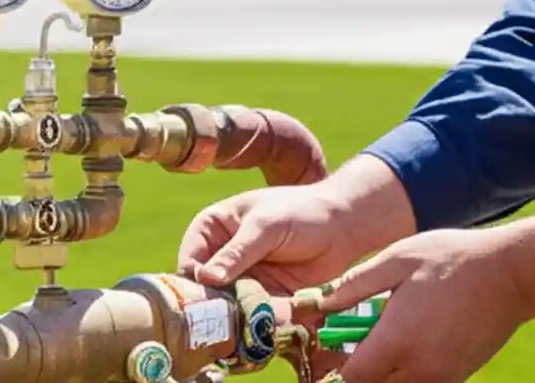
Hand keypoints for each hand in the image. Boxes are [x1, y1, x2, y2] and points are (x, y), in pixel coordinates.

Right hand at [178, 155, 416, 379]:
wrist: (344, 226)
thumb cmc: (302, 212)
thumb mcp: (266, 226)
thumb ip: (237, 252)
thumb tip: (206, 278)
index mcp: (213, 227)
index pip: (190, 259)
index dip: (194, 279)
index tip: (207, 294)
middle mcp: (223, 255)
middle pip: (205, 288)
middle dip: (214, 303)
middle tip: (227, 314)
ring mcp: (243, 277)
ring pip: (227, 304)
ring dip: (236, 315)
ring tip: (249, 319)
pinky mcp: (264, 296)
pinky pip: (252, 313)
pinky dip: (257, 321)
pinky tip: (267, 322)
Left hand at [312, 227, 530, 382]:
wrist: (511, 275)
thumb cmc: (451, 258)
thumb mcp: (398, 259)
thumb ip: (356, 285)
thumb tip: (321, 304)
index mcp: (397, 340)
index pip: (350, 378)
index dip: (336, 365)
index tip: (333, 346)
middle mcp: (418, 369)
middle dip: (358, 373)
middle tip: (356, 345)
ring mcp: (441, 379)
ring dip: (382, 374)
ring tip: (385, 341)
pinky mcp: (457, 379)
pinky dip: (406, 375)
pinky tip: (410, 344)